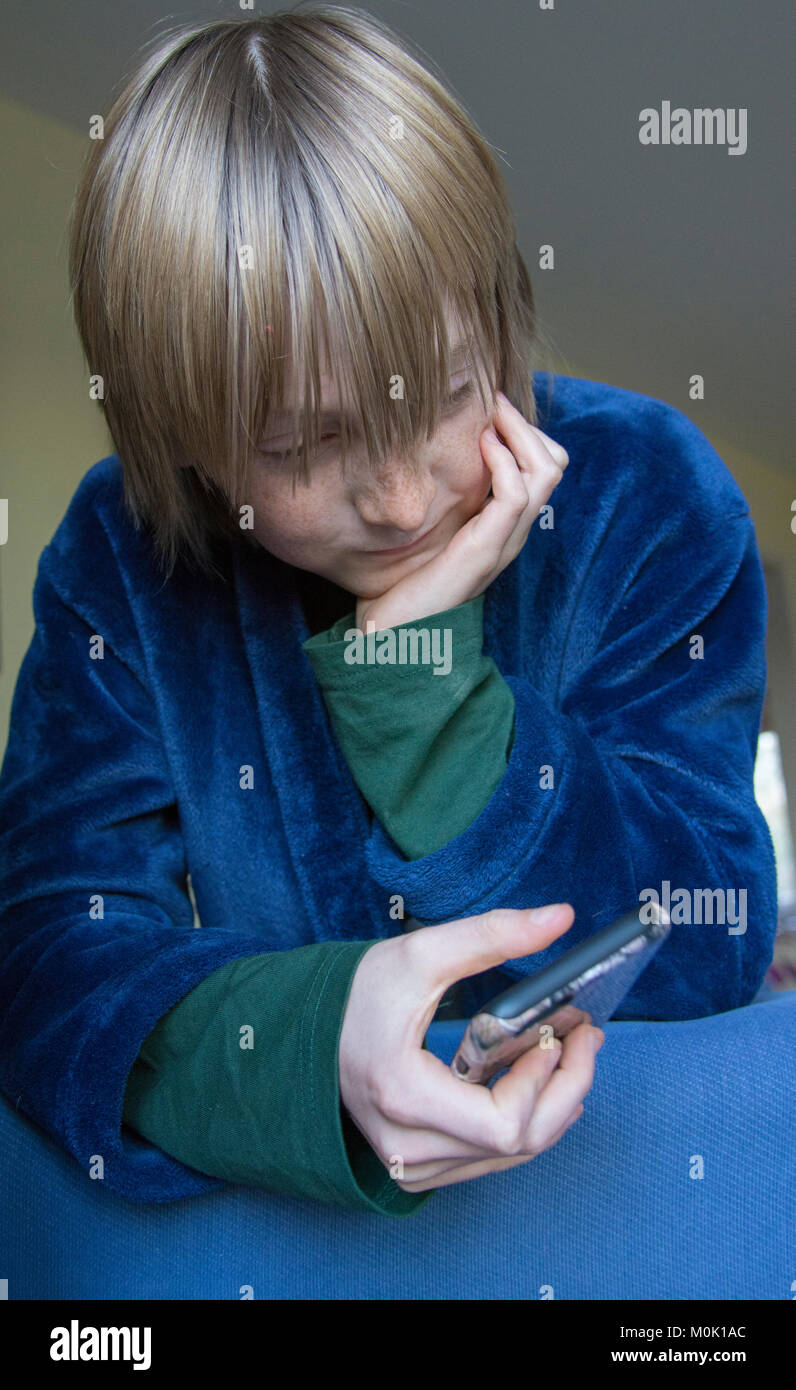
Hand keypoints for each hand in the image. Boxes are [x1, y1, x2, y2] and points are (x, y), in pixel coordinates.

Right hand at [338, 903, 604, 1192]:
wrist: (307, 1029)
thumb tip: (560, 917)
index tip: (560, 1033)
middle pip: (519, 1145)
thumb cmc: (357, 993)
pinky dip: (523, 1122)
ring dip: (552, 1105)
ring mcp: (411, 1164)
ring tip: (567, 1050)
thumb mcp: (421, 952)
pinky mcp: (418, 1167)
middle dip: (567, 1090)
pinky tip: (534, 1080)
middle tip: (586, 1038)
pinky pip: (489, 1159)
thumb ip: (492, 934)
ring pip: (510, 1157)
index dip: (547, 1082)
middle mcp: (406, 1146)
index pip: (504, 1124)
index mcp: (404, 1096)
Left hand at [355, 393, 568, 631]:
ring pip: (545, 473)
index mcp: (502, 528)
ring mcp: (503, 543)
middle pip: (555, 465)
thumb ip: (438, 503)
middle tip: (493, 403)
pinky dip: (504, 460)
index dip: (526, 433)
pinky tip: (479, 446)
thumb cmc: (399, 588)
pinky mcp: (484, 551)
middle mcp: (512, 534)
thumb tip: (427, 458)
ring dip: (519, 432)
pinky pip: (515, 495)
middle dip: (527, 424)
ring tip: (488, 417)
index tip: (490, 410)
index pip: (544, 470)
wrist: (392, 640)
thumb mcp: (424, 533)